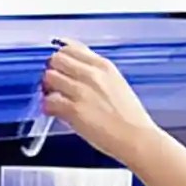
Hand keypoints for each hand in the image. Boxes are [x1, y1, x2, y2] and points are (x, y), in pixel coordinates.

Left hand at [41, 38, 159, 164]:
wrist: (136, 138)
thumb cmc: (129, 116)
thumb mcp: (115, 83)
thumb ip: (95, 72)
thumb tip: (75, 65)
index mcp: (104, 66)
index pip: (70, 48)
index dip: (62, 59)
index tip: (61, 68)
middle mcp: (92, 74)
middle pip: (56, 59)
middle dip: (53, 71)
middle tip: (56, 85)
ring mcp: (82, 91)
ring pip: (49, 77)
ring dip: (48, 89)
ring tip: (57, 100)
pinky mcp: (74, 110)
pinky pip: (48, 101)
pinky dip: (48, 107)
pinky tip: (56, 112)